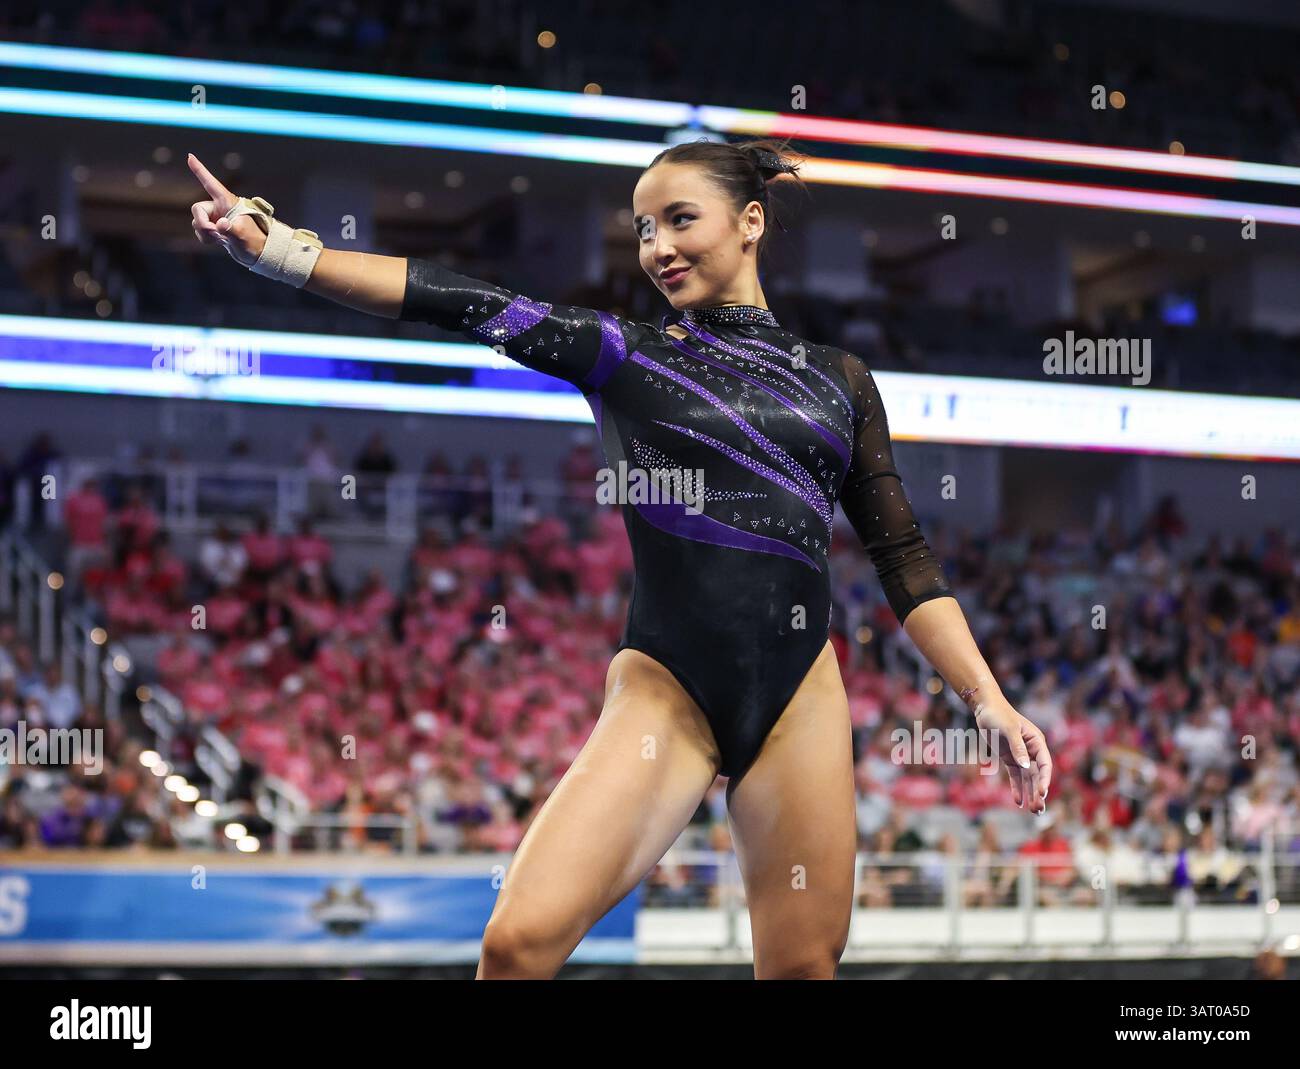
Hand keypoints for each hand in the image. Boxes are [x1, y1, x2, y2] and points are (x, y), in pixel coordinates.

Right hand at [187, 153, 265, 265]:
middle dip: (202, 223)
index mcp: (228, 202)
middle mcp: (219, 208)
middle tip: (214, 233)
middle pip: (197, 209)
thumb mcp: (243, 234)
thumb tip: (220, 225)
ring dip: (205, 233)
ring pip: (197, 222)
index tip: (190, 156)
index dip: (200, 170)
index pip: (211, 184)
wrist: (257, 253)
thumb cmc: (255, 241)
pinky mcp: (214, 229)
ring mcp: (215, 218)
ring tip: (221, 239)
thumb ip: (230, 229)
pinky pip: (200, 232)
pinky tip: (219, 242)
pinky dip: (206, 238)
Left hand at [972, 699, 1051, 813]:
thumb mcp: (1008, 729)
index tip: (1042, 792)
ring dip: (1030, 793)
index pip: (1044, 764)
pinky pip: (1015, 776)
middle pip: (1037, 775)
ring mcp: (1021, 755)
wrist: (985, 708)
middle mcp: (1032, 751)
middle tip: (1039, 810)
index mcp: (1037, 742)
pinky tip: (1018, 801)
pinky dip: (1017, 788)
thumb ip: (1017, 747)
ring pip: (1028, 778)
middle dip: (1038, 792)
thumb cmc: (999, 715)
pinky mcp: (1010, 759)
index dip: (1044, 779)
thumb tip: (1026, 765)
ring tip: (1033, 810)